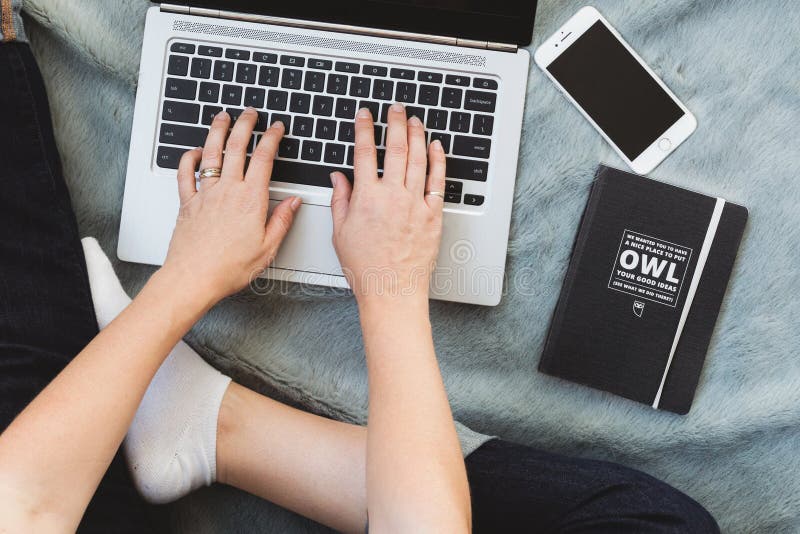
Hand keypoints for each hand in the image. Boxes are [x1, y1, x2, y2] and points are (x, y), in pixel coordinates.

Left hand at [162, 109, 299, 304]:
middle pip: (236, 147)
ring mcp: (205, 194)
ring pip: (211, 153)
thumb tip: (294, 203)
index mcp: (251, 200)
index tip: (276, 128)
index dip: (272, 138)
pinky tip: (195, 151)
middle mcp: (227, 191)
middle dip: (245, 125)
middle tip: (250, 113)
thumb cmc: (229, 268)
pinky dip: (189, 158)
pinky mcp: (187, 203)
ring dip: (217, 131)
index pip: (264, 158)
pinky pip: (185, 173)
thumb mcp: (267, 248)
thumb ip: (282, 221)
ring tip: (222, 117)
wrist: (193, 278)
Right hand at [329, 104, 445, 304]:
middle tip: (395, 109)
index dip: (364, 129)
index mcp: (366, 198)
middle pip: (395, 149)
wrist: (392, 290)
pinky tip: (436, 147)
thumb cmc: (365, 267)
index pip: (364, 153)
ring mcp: (415, 204)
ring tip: (414, 120)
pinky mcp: (433, 215)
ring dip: (416, 135)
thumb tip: (338, 178)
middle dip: (395, 123)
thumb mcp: (340, 233)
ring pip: (418, 159)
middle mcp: (392, 196)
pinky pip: (437, 181)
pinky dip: (437, 160)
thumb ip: (339, 200)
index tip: (365, 115)